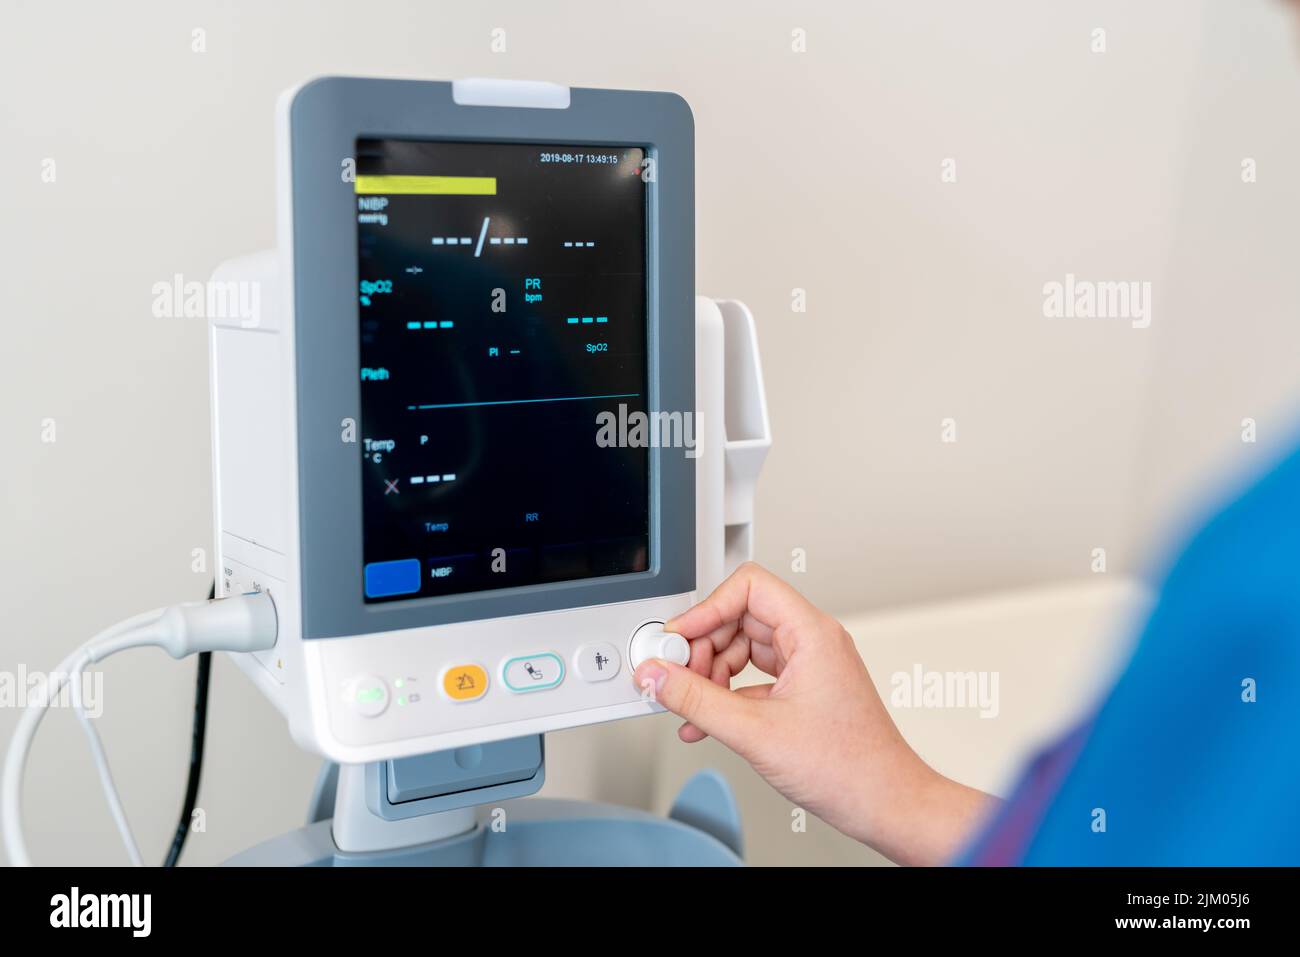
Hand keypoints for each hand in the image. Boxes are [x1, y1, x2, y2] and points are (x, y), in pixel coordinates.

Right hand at [632, 562, 993, 864]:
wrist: (885, 804)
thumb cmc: (849, 767)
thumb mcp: (755, 731)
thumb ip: (697, 700)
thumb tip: (659, 676)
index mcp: (811, 633)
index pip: (749, 587)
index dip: (707, 608)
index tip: (678, 637)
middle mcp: (812, 642)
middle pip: (741, 617)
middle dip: (704, 647)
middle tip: (677, 675)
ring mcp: (809, 666)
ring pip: (744, 649)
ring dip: (711, 675)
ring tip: (692, 705)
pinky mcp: (803, 691)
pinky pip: (753, 678)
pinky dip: (726, 695)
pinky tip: (706, 722)